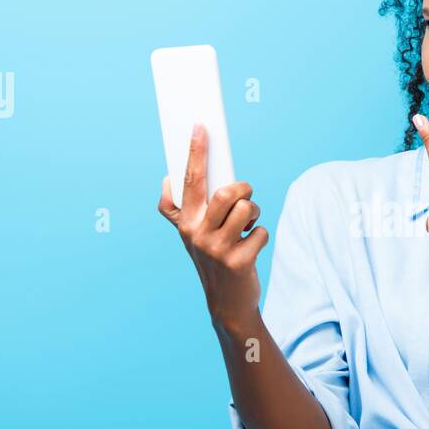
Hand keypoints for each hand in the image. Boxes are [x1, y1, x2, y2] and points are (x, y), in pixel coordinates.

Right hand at [158, 123, 267, 330]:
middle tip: (244, 196)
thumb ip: (177, 209)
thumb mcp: (191, 234)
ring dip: (254, 212)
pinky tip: (251, 246)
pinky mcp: (238, 262)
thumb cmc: (211, 258)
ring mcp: (217, 249)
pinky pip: (261, 232)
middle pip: (226, 193)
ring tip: (248, 223)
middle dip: (243, 189)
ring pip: (245, 209)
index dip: (195, 152)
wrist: (226, 302)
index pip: (190, 180)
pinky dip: (261, 235)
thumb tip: (167, 179)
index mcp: (185, 221)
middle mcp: (197, 233)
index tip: (200, 127)